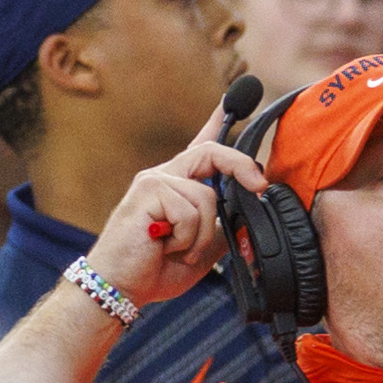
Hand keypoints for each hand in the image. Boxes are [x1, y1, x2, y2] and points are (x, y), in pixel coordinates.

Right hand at [83, 103, 262, 307]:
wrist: (121, 287)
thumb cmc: (157, 268)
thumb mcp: (204, 247)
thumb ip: (224, 224)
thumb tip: (251, 207)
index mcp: (178, 186)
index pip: (202, 145)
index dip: (220, 119)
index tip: (241, 94)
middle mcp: (164, 175)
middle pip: (213, 153)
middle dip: (242, 167)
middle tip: (261, 186)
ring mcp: (154, 181)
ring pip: (206, 196)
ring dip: (200, 235)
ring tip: (176, 249)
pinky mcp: (147, 192)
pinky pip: (191, 211)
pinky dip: (187, 238)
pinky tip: (163, 246)